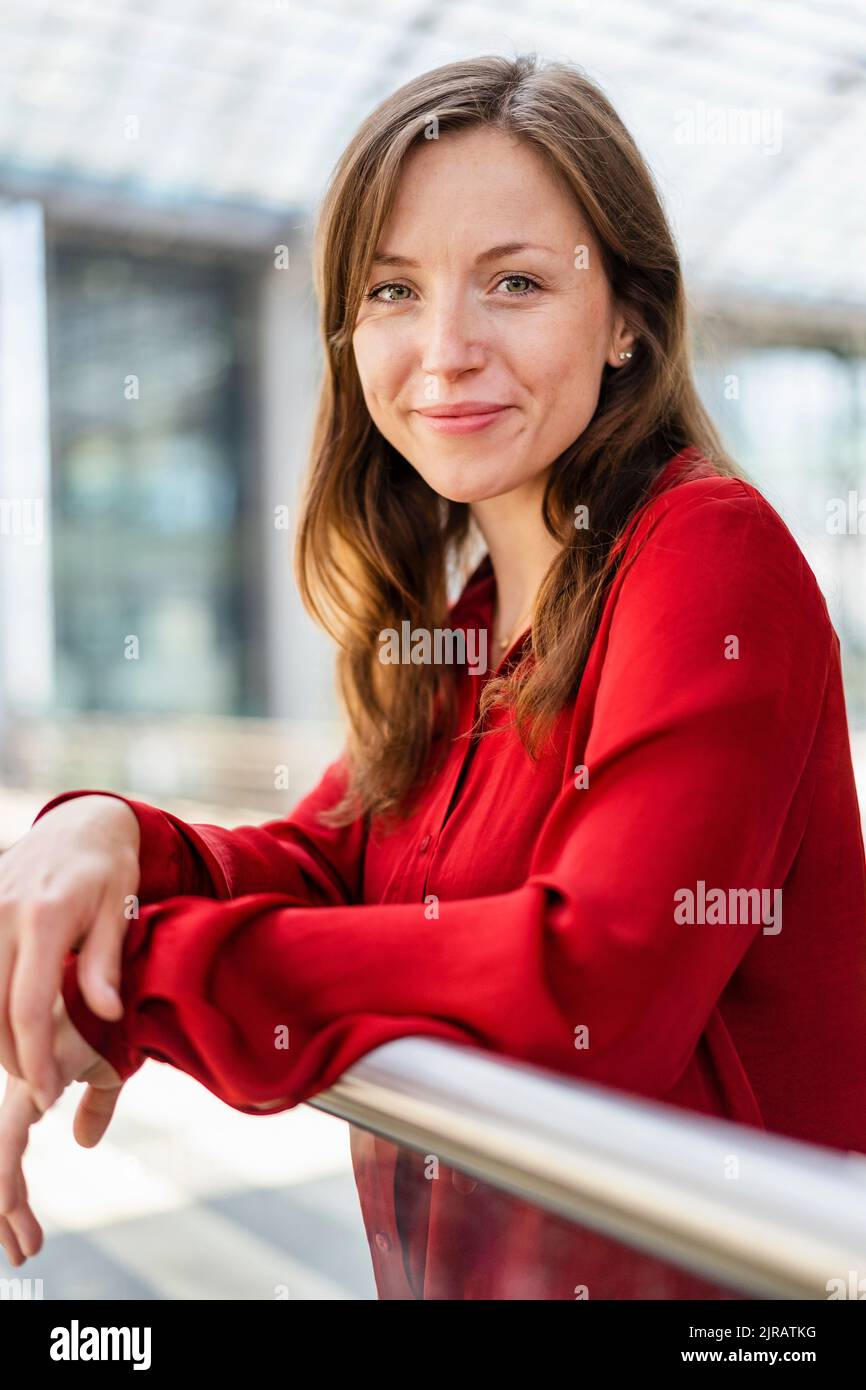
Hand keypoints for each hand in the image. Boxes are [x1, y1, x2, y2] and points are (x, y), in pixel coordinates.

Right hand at [0, 794, 139, 1110]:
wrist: (80, 823)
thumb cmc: (109, 869)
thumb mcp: (119, 909)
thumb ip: (104, 963)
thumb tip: (106, 1015)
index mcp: (46, 917)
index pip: (30, 1005)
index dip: (35, 1057)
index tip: (49, 1094)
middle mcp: (3, 914)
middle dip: (14, 1057)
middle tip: (43, 1090)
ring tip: (29, 1063)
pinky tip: (12, 1030)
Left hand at [0, 992, 122, 1266]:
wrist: (139, 994)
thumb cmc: (126, 1023)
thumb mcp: (109, 1074)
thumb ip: (95, 1107)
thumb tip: (83, 1142)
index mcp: (34, 1085)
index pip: (9, 1150)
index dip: (14, 1199)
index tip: (26, 1236)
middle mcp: (21, 1088)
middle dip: (4, 1213)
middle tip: (21, 1252)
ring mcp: (24, 1087)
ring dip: (5, 1210)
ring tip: (23, 1249)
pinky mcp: (34, 1087)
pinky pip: (7, 1145)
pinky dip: (7, 1184)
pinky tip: (11, 1211)